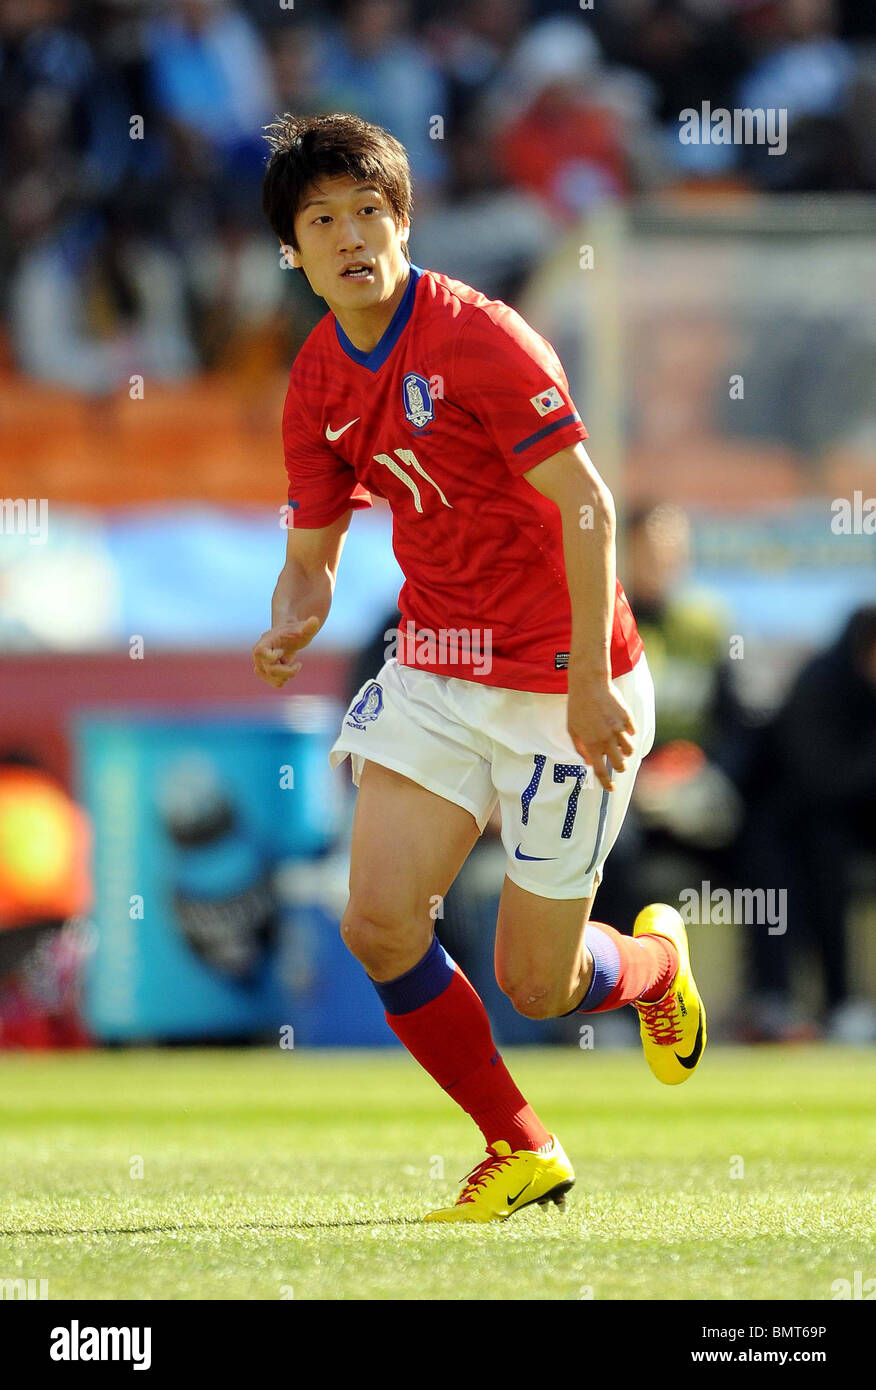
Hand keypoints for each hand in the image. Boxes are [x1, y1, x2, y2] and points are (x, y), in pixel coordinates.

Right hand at [252, 615, 319, 688]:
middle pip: (271, 671)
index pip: (260, 652)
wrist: (289, 638)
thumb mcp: (303, 630)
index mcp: (264, 642)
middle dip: (289, 670)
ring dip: (288, 675)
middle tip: (298, 663)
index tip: (282, 652)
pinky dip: (286, 679)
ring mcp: (260, 666)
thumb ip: (309, 627)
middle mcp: (259, 656)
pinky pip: (277, 684)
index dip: (272, 656)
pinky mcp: (265, 674)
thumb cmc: (295, 633)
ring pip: (274, 680)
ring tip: (292, 665)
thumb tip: (316, 620)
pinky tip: (288, 670)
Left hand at [567, 676, 635, 791]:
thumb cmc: (577, 707)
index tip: (610, 788)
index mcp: (592, 744)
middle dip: (619, 767)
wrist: (589, 684)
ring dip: (625, 752)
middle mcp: (607, 739)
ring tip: (620, 747)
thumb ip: (580, 748)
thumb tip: (589, 762)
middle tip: (616, 764)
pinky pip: (632, 732)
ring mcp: (618, 729)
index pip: (601, 771)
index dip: (606, 783)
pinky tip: (622, 729)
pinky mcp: (627, 718)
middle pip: (620, 764)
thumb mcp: (572, 729)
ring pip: (630, 750)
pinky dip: (628, 734)